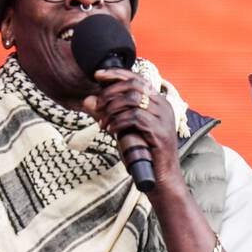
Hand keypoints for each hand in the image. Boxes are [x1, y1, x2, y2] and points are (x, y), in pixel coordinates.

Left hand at [81, 67, 182, 188]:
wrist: (162, 178)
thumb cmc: (144, 153)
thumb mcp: (125, 129)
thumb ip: (109, 114)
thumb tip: (88, 101)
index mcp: (159, 101)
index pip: (137, 78)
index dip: (116, 74)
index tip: (98, 75)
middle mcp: (164, 106)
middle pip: (134, 85)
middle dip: (110, 91)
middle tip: (97, 104)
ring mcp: (163, 118)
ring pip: (133, 100)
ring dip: (112, 108)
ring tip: (103, 122)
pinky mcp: (159, 131)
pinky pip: (134, 118)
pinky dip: (118, 122)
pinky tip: (111, 130)